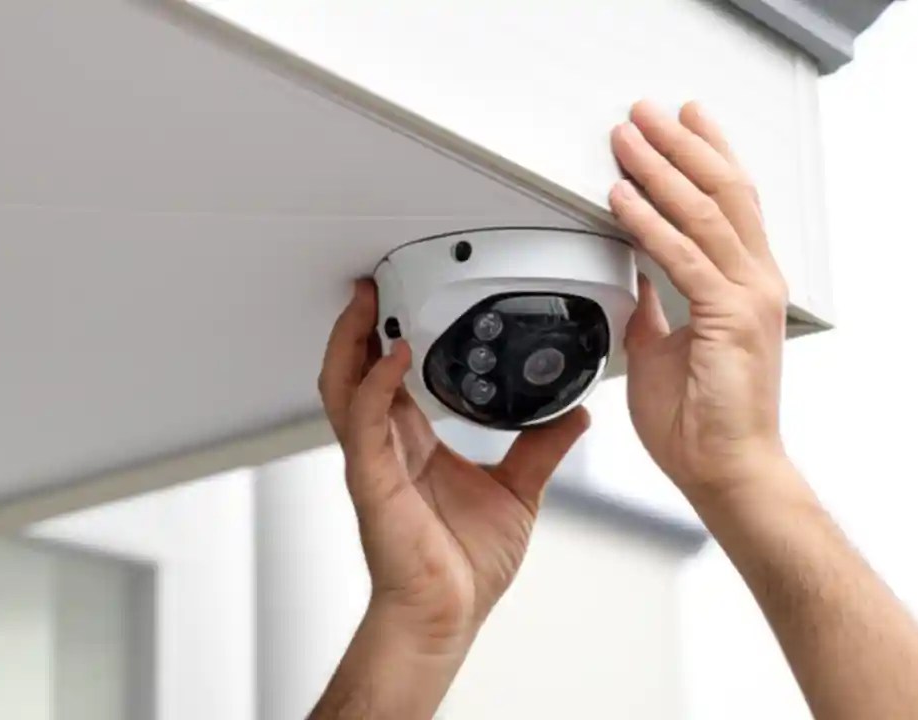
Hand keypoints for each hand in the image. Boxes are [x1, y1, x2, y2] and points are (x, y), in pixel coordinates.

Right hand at [318, 280, 587, 647]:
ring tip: (367, 301)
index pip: (390, 376)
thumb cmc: (464, 567)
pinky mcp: (373, 479)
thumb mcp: (517, 491)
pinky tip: (395, 357)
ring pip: (343, 385)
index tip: (404, 298)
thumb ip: (540, 447)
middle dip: (357, 325)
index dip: (389, 336)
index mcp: (413, 444)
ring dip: (351, 341)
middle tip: (372, 284)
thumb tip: (574, 416)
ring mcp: (374, 460)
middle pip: (355, 369)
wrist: (446, 617)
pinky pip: (365, 420)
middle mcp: (387, 445)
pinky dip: (376, 384)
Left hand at [608, 100, 790, 500]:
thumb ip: (654, 307)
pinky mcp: (730, 318)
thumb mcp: (663, 347)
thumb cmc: (702, 421)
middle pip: (724, 189)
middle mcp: (755, 281)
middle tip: (646, 112)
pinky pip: (682, 256)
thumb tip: (633, 277)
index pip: (730, 202)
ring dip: (661, 168)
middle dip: (681, 144)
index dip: (704, 155)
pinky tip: (620, 196)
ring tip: (627, 138)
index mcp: (746, 285)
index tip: (680, 122)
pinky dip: (647, 221)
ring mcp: (749, 297)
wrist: (727, 471)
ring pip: (705, 211)